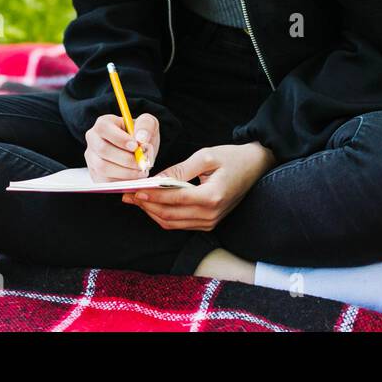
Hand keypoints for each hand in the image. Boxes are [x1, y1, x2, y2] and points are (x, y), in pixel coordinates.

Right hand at [85, 111, 159, 182]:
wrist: (139, 151)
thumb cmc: (140, 135)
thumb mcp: (148, 123)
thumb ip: (146, 125)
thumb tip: (141, 138)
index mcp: (103, 123)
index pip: (104, 128)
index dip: (119, 138)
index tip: (136, 146)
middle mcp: (93, 139)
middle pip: (103, 150)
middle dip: (126, 158)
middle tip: (142, 162)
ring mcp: (92, 158)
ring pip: (103, 167)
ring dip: (126, 172)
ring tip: (141, 170)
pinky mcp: (95, 174)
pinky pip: (105, 181)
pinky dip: (122, 181)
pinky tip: (134, 176)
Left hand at [121, 143, 273, 230]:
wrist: (255, 167)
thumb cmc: (231, 158)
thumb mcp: (205, 157)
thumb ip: (179, 170)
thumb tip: (155, 180)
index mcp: (212, 197)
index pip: (174, 200)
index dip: (151, 196)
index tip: (134, 190)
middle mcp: (211, 215)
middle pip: (170, 215)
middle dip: (146, 206)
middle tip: (127, 195)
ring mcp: (211, 222)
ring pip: (172, 223)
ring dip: (152, 212)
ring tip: (135, 200)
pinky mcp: (209, 223)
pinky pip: (180, 224)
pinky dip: (163, 216)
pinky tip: (151, 204)